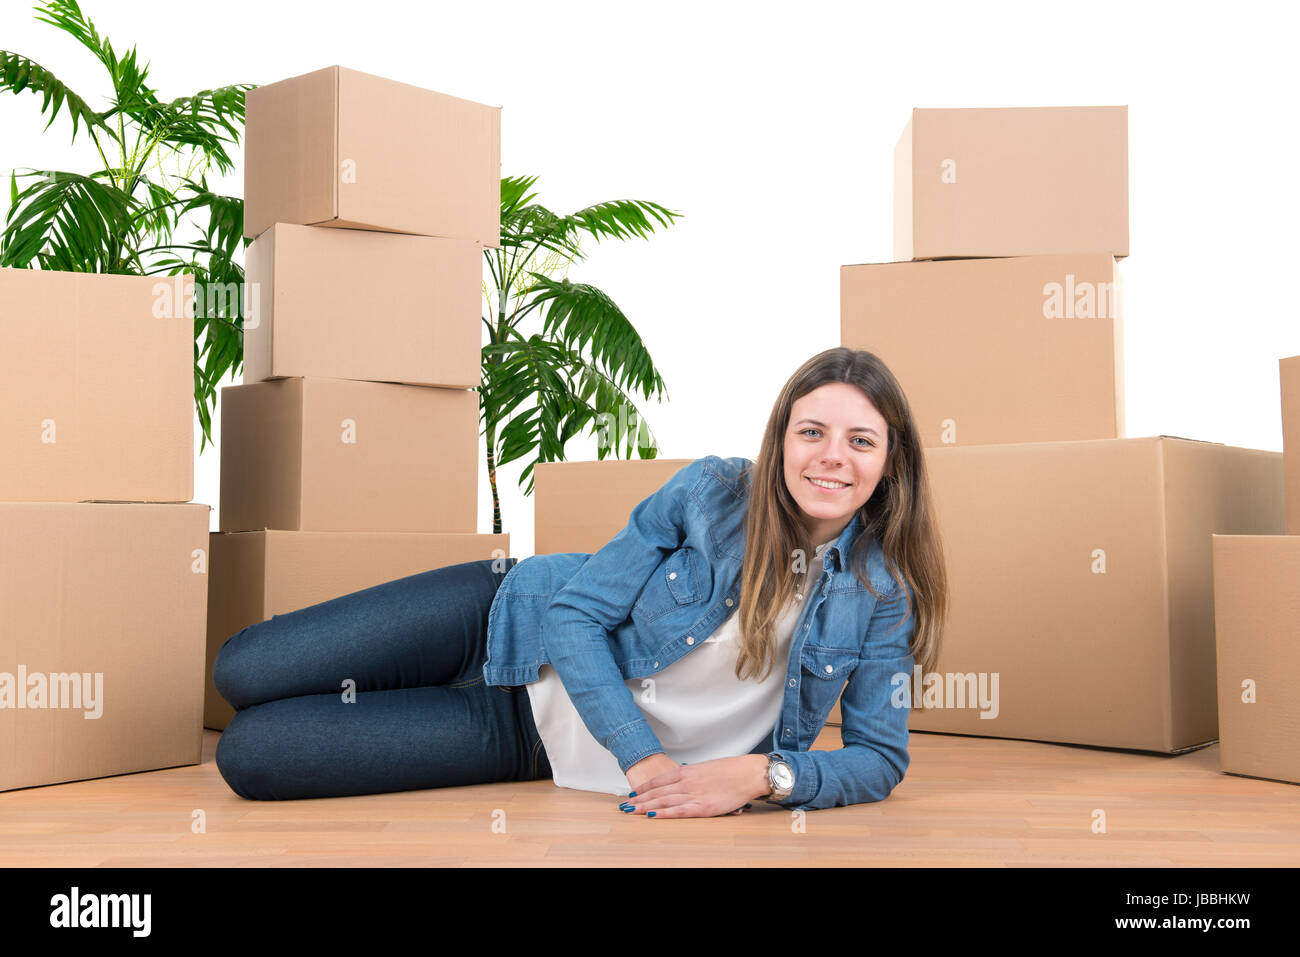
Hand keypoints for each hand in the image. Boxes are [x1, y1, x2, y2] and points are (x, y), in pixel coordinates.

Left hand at [620, 754, 769, 818]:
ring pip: (663, 801)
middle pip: (657, 792)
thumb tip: (683, 780)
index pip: (659, 780)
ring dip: (646, 807)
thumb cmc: (731, 770)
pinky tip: (652, 816)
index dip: (644, 788)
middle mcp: (687, 782)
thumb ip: (692, 775)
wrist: (747, 773)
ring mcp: (694, 794)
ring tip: (632, 812)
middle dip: (639, 800)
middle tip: (625, 806)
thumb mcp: (706, 768)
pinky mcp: (703, 806)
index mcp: (687, 771)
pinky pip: (678, 811)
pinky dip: (664, 814)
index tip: (633, 793)